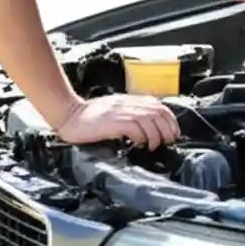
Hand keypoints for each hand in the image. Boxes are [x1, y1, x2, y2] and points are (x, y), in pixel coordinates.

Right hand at [54, 94, 181, 149]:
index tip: (173, 133)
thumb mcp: (116, 110)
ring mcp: (120, 111)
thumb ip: (132, 113)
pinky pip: (134, 127)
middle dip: (168, 129)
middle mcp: (128, 104)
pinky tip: (139, 144)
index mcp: (131, 100)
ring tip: (153, 145)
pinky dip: (141, 136)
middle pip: (158, 112)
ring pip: (149, 120)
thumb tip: (152, 127)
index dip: (170, 120)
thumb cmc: (92, 117)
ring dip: (156, 135)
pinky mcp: (112, 122)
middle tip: (168, 141)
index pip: (159, 106)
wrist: (70, 116)